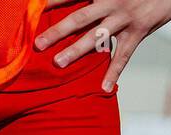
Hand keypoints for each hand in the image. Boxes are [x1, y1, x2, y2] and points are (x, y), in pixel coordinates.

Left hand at [36, 0, 170, 92]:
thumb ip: (94, 0)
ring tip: (58, 64)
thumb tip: (74, 12)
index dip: (51, 3)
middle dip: (57, 31)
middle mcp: (111, 2)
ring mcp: (126, 17)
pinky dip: (114, 72)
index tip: (30, 12)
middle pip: (80, 17)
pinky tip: (103, 89)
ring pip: (98, 36)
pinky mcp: (141, 29)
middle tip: (37, 45)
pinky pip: (124, 54)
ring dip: (77, 50)